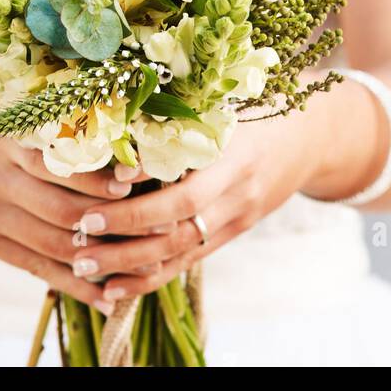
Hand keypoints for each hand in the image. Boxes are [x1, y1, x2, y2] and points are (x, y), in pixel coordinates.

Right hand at [0, 88, 137, 313]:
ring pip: (52, 246)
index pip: (61, 165)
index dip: (101, 177)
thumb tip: (118, 133)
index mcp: (6, 141)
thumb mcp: (9, 109)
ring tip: (143, 260)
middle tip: (155, 222)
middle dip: (113, 221)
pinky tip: (105, 293)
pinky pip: (34, 268)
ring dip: (101, 257)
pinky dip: (72, 283)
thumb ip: (53, 122)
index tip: (137, 178)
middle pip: (63, 212)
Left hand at [66, 111, 316, 305]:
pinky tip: (114, 287)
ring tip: (84, 265)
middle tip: (81, 228)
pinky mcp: (231, 234)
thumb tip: (118, 117)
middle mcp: (236, 191)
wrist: (309, 136)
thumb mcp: (224, 102)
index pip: (188, 183)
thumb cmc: (256, 107)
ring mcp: (236, 218)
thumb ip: (181, 114)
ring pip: (179, 252)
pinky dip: (149, 277)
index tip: (108, 181)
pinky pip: (187, 263)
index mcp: (232, 153)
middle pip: (178, 224)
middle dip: (126, 229)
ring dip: (129, 263)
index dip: (147, 186)